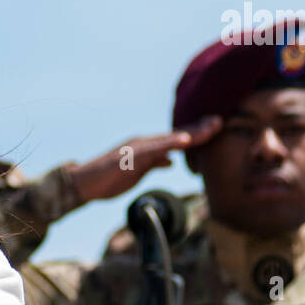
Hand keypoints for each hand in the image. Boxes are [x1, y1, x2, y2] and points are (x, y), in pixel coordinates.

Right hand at [67, 116, 222, 203]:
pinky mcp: (131, 156)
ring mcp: (138, 147)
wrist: (84, 183)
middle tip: (220, 121)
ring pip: (170, 139)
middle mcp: (145, 143)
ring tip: (211, 127)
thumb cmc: (109, 179)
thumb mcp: (138, 172)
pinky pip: (154, 149)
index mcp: (148, 147)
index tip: (216, 127)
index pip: (177, 139)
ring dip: (192, 133)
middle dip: (200, 129)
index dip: (197, 133)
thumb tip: (171, 161)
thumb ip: (155, 163)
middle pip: (178, 135)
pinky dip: (170, 144)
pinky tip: (185, 141)